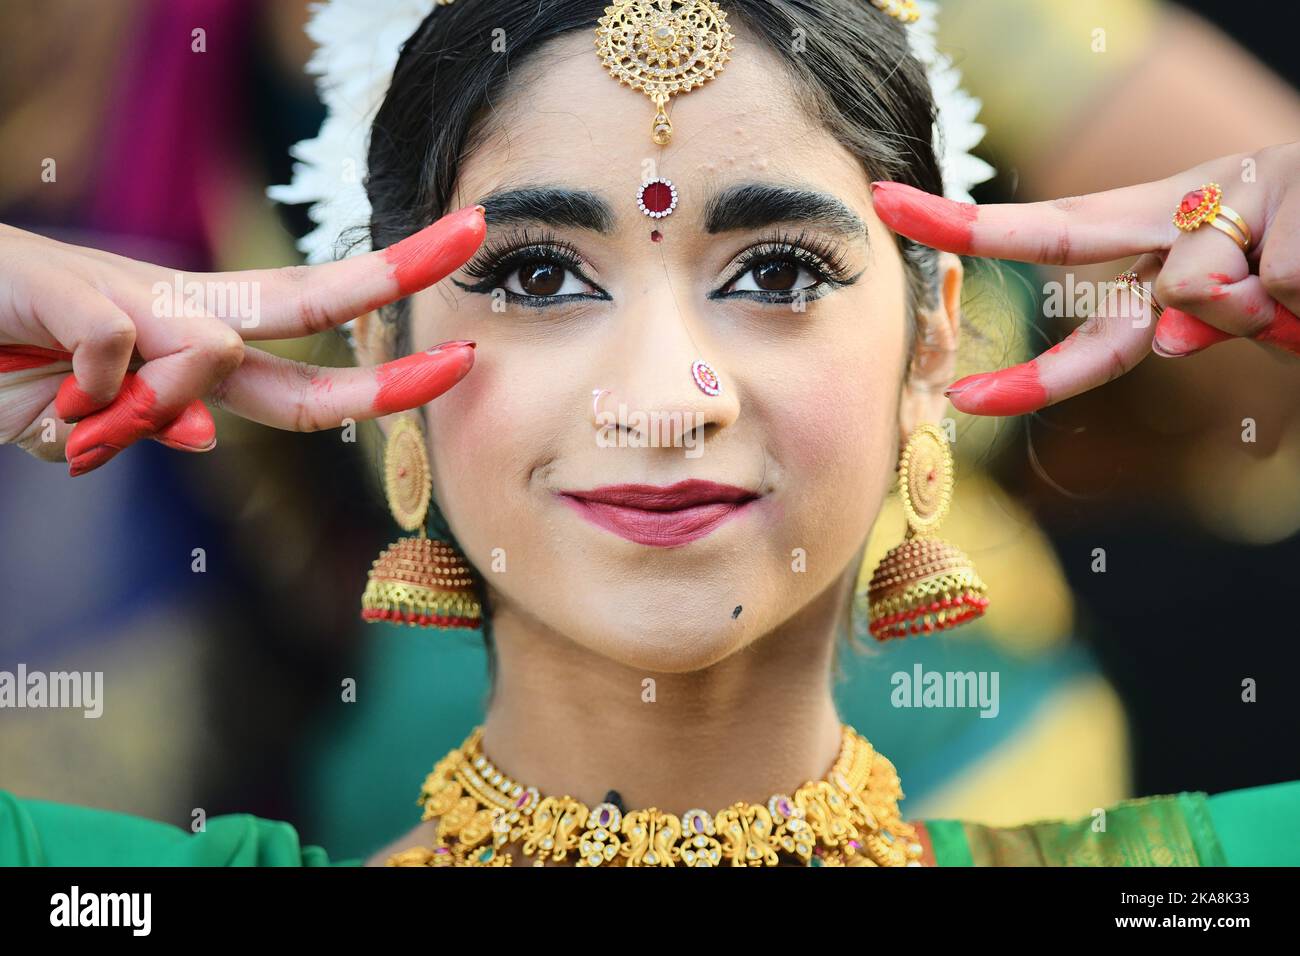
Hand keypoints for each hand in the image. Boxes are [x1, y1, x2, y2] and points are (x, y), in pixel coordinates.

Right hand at [0, 205, 485, 474]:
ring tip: (77, 423)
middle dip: (397, 270)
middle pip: (312, 296)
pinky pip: (117, 350)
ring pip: (211, 350)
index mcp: (200, 341)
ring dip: (149, 411)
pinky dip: (88, 396)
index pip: (315, 355)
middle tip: (475, 231)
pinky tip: (45, 392)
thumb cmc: (9, 360)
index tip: (461, 349)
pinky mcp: (72, 290)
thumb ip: (155, 424)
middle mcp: (183, 309)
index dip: (390, 368)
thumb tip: (207, 435)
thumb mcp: (93, 418)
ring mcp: (132, 295)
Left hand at [870, 142, 1299, 415]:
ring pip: (1199, 292)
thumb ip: (1205, 319)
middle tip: (883, 207)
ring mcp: (1235, 202)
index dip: (973, 236)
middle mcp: (1185, 211)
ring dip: (1256, 319)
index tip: (893, 213)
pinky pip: (1281, 286)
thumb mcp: (1259, 302)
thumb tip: (1174, 330)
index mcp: (1164, 232)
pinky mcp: (1293, 195)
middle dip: (972, 229)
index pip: (1053, 240)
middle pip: (1062, 234)